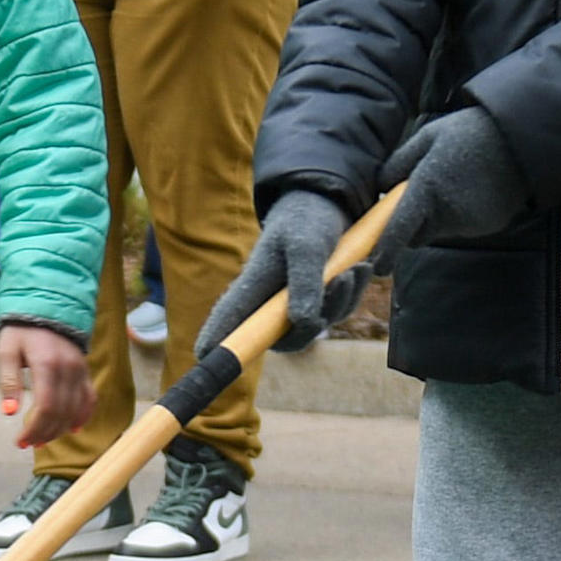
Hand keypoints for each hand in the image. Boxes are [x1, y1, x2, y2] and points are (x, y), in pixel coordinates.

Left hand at [0, 323, 90, 447]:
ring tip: (42, 439)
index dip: (34, 429)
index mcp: (47, 364)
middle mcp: (68, 369)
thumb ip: (8, 381)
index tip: (20, 441)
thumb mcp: (7, 351)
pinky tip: (72, 429)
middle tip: (28, 443)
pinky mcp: (85, 371)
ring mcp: (80, 370)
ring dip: (60, 429)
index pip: (45, 408)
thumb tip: (9, 413)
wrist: (46, 306)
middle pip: (61, 413)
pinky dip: (82, 416)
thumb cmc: (21, 330)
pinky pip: (90, 399)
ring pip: (76, 410)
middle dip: (44, 433)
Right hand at [199, 187, 361, 356]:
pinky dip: (352, 294)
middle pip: (285, 340)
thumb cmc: (305, 220)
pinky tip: (359, 268)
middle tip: (339, 282)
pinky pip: (338, 313)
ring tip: (353, 268)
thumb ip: (304, 282)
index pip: (228, 317)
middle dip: (315, 321)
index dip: (216, 338)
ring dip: (341, 300)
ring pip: (318, 326)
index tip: (202, 354)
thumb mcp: (306, 245)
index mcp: (253, 285)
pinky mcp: (317, 304)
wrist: (326, 205)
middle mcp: (270, 303)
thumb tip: (305, 322)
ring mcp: (294, 307)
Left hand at [378, 107, 532, 255]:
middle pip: (418, 235)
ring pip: (441, 230)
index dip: (386, 251)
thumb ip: (398, 164)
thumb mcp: (428, 137)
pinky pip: (462, 227)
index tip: (378, 267)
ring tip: (457, 182)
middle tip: (424, 195)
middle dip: (414, 224)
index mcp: (427, 187)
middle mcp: (447, 211)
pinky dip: (460, 215)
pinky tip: (474, 189)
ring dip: (439, 216)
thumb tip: (380, 188)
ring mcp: (469, 222)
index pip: (401, 228)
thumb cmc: (469, 133)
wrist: (522, 139)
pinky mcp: (487, 226)